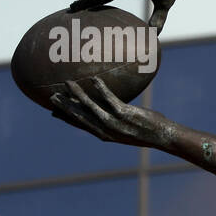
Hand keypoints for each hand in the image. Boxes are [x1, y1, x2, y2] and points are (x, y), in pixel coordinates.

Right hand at [49, 77, 172, 148]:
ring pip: (91, 106)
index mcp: (105, 134)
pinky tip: (93, 78)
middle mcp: (107, 130)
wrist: (164, 137)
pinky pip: (109, 98)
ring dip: (78, 94)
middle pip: (81, 116)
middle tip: (51, 97)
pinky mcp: (125, 114)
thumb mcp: (126, 129)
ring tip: (67, 83)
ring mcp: (115, 122)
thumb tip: (108, 111)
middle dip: (65, 106)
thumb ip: (114, 121)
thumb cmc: (146, 131)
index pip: (81, 125)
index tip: (52, 112)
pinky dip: (100, 88)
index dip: (66, 118)